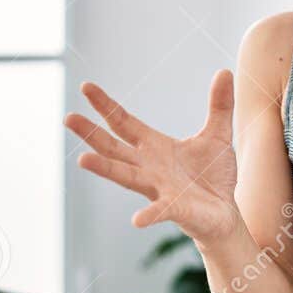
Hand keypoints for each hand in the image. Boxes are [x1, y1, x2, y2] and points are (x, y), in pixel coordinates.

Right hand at [65, 72, 241, 242]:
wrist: (224, 214)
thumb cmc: (214, 176)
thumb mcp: (218, 135)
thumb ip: (219, 106)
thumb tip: (224, 72)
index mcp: (154, 147)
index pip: (123, 122)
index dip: (105, 105)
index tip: (86, 87)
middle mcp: (148, 167)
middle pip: (113, 148)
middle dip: (91, 134)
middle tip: (68, 118)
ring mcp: (158, 189)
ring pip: (126, 176)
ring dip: (105, 168)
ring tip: (83, 159)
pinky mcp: (175, 209)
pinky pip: (160, 211)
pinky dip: (149, 215)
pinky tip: (137, 220)